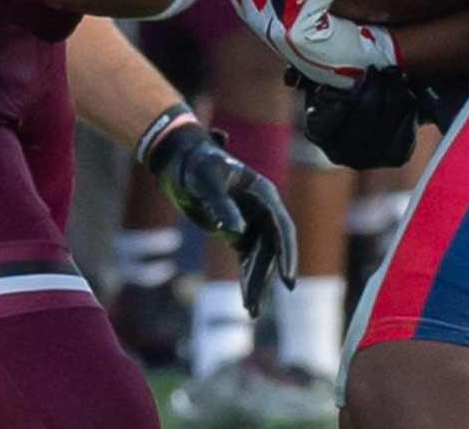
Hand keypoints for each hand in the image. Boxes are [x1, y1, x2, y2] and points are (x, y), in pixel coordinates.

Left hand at [144, 116, 298, 314]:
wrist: (180, 158)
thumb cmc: (196, 164)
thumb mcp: (206, 181)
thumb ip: (221, 205)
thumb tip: (237, 232)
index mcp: (262, 193)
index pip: (281, 228)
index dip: (286, 254)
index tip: (287, 281)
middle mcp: (262, 209)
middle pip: (271, 248)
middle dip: (266, 277)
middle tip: (255, 305)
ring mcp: (251, 220)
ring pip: (260, 256)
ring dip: (256, 282)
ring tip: (250, 311)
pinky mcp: (237, 230)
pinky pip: (247, 257)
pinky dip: (247, 277)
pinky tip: (246, 299)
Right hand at [297, 66, 419, 169]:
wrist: (376, 106)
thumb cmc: (342, 86)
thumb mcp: (319, 75)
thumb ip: (304, 70)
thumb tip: (292, 79)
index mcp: (318, 132)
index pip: (322, 124)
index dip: (334, 107)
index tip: (343, 86)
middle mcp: (341, 153)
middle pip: (364, 112)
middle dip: (374, 85)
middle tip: (377, 68)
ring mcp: (369, 158)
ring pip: (388, 116)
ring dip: (394, 90)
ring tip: (392, 74)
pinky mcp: (396, 157)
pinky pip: (407, 125)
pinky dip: (408, 107)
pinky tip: (403, 95)